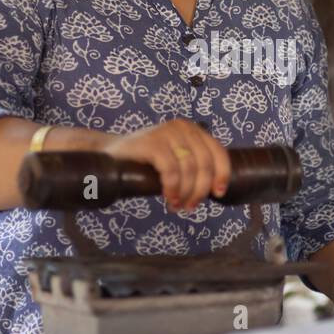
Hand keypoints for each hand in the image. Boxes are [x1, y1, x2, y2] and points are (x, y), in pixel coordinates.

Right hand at [100, 118, 229, 211]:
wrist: (111, 152)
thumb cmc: (146, 161)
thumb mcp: (175, 159)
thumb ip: (194, 166)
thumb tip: (215, 190)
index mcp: (193, 130)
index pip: (218, 152)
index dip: (222, 175)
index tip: (218, 194)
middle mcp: (183, 128)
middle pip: (205, 164)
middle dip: (200, 190)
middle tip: (190, 206)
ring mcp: (167, 133)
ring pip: (189, 169)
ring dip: (185, 193)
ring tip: (176, 205)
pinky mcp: (152, 143)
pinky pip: (171, 170)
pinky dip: (173, 188)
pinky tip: (168, 198)